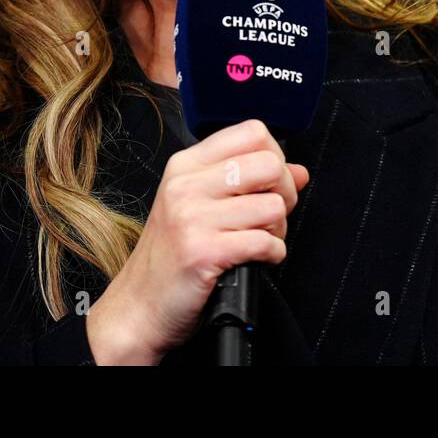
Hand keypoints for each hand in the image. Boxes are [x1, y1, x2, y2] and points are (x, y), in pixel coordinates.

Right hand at [85, 118, 308, 364]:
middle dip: (285, 193)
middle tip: (270, 216)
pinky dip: (272, 255)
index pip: (251, 132)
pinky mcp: (203, 252)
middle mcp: (186, 185)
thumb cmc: (171, 256)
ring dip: (278, 231)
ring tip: (258, 242)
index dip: (276, 157)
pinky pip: (265, 243)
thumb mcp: (200, 205)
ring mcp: (192, 217)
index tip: (270, 182)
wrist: (139, 306)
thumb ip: (248, 182)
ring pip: (273, 206)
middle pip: (269, 164)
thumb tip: (297, 172)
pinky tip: (255, 260)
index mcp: (186, 165)